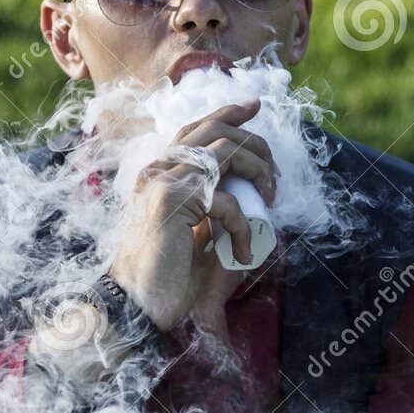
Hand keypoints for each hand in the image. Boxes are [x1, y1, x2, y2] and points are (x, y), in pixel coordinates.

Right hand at [107, 99, 278, 334]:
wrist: (137, 306)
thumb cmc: (167, 277)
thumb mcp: (196, 232)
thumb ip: (213, 204)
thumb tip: (248, 188)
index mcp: (159, 175)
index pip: (194, 128)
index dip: (227, 112)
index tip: (255, 106)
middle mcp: (157, 171)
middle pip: (214, 129)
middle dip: (256, 145)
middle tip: (275, 175)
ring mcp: (162, 182)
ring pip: (225, 151)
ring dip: (258, 172)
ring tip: (269, 201)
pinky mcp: (172, 202)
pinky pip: (227, 199)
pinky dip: (244, 225)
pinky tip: (243, 251)